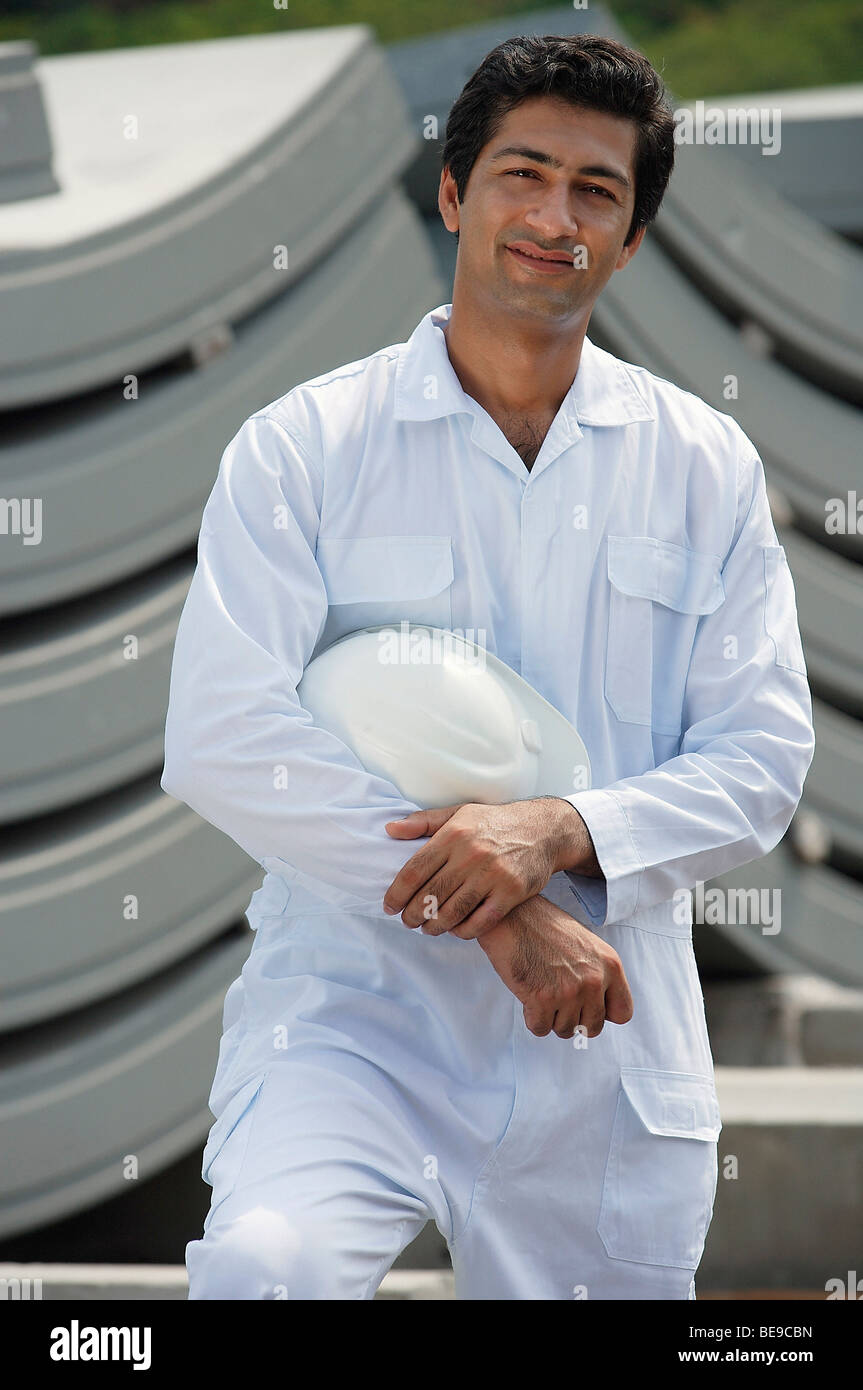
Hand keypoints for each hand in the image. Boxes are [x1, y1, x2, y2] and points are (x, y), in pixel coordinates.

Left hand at [383, 798, 577, 938]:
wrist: (543, 829)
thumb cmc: (493, 822)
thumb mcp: (458, 813)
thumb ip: (423, 822)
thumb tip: (390, 829)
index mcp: (454, 834)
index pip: (415, 871)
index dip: (397, 893)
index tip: (389, 906)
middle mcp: (472, 854)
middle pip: (431, 895)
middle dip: (412, 914)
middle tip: (407, 922)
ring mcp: (493, 874)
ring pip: (452, 912)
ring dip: (434, 926)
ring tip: (427, 928)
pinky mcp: (512, 892)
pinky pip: (480, 922)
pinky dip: (463, 931)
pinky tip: (455, 930)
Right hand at [478, 895, 632, 1038]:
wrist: (512, 914)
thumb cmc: (543, 925)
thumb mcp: (585, 944)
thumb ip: (597, 973)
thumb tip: (596, 1005)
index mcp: (610, 965)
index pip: (622, 1012)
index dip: (603, 1014)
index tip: (589, 1008)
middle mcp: (594, 980)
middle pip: (593, 1028)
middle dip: (574, 1019)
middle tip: (558, 1001)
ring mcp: (569, 992)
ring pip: (565, 1030)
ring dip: (551, 1017)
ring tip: (541, 989)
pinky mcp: (542, 999)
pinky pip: (540, 1028)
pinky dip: (532, 1018)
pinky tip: (529, 995)